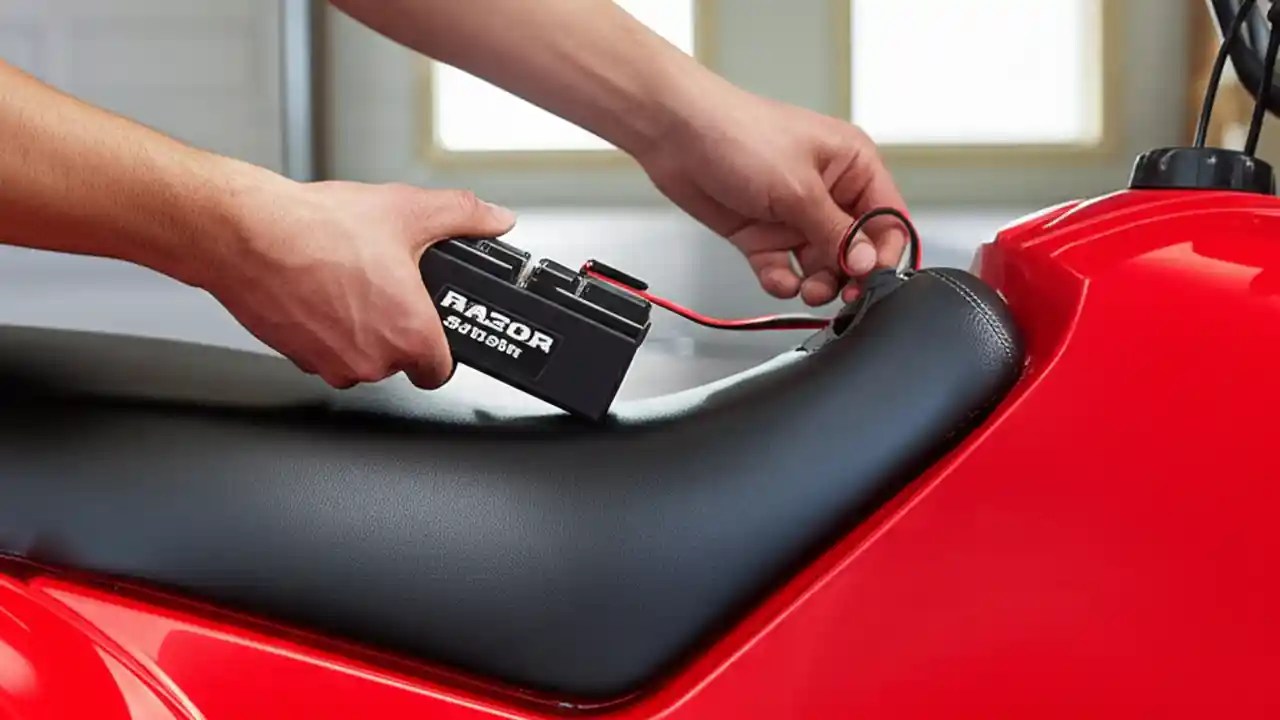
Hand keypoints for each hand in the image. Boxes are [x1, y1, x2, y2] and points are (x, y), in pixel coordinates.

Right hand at [203, 179, 516, 388]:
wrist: (248, 235)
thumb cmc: (319, 230)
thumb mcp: (408, 210)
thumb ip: (463, 216)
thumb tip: (494, 219)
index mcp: (409, 335)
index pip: (440, 372)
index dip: (440, 349)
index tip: (434, 330)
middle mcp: (372, 361)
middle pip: (399, 361)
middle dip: (395, 328)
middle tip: (384, 288)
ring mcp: (331, 364)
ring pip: (360, 358)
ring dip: (359, 329)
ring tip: (348, 282)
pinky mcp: (296, 359)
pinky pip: (323, 352)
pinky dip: (325, 328)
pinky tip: (319, 289)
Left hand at [637, 86, 908, 305]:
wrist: (676, 135)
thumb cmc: (738, 135)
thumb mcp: (798, 188)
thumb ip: (836, 232)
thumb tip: (868, 263)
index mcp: (852, 165)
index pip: (888, 217)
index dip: (884, 252)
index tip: (870, 277)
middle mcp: (828, 190)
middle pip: (855, 249)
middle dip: (848, 274)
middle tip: (839, 293)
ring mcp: (794, 214)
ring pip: (821, 264)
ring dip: (817, 282)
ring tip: (806, 288)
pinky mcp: (763, 233)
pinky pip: (783, 268)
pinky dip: (782, 280)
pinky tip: (777, 278)